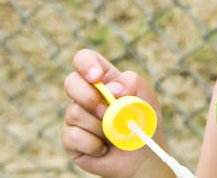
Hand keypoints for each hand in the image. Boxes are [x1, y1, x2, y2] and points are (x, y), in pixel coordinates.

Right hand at [62, 49, 171, 177]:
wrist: (142, 158)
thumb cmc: (144, 123)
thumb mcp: (146, 99)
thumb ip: (133, 84)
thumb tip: (111, 89)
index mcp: (104, 79)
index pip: (84, 59)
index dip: (86, 64)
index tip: (97, 78)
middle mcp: (86, 94)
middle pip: (70, 82)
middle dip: (88, 97)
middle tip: (107, 111)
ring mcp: (76, 116)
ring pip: (74, 112)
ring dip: (100, 126)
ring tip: (114, 133)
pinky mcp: (71, 138)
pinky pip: (73, 136)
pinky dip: (94, 144)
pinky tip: (104, 148)